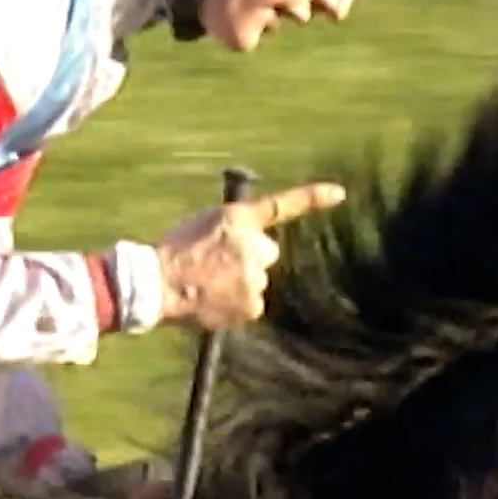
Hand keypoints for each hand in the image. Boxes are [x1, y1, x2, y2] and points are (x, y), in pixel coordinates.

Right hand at [153, 180, 346, 330]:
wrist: (158, 283)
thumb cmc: (175, 252)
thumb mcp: (204, 223)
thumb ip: (234, 228)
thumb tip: (254, 243)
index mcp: (239, 219)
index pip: (282, 205)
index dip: (312, 198)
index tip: (340, 192)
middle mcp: (254, 246)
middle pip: (266, 253)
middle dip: (250, 258)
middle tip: (218, 265)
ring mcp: (256, 277)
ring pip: (256, 281)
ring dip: (240, 283)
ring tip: (208, 285)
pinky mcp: (253, 305)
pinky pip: (251, 305)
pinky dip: (236, 306)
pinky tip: (214, 301)